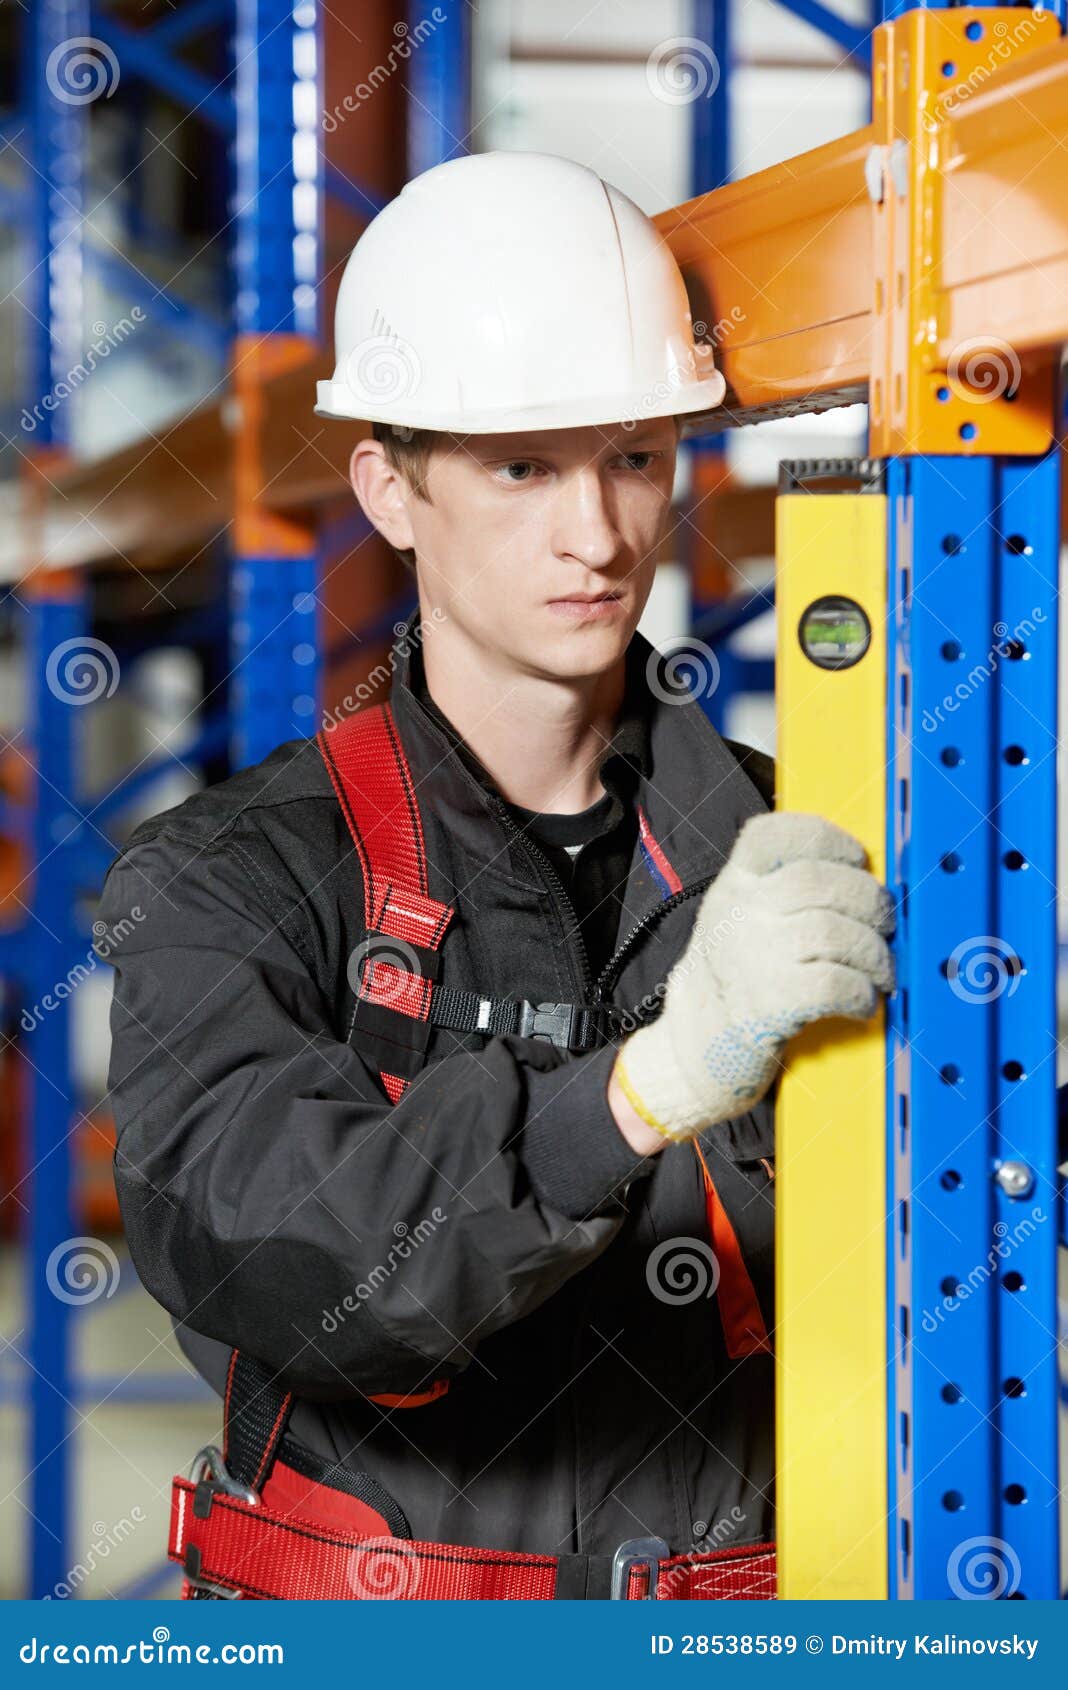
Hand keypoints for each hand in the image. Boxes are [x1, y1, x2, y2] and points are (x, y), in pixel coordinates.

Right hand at [612, 811, 894, 1143]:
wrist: (696, 1046)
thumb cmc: (736, 978)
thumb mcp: (743, 917)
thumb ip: (785, 890)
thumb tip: (867, 882)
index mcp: (734, 885)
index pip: (772, 834)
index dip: (826, 838)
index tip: (857, 860)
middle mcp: (737, 913)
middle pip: (818, 882)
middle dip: (870, 901)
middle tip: (885, 925)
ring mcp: (750, 958)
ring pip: (835, 933)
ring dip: (875, 954)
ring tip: (881, 971)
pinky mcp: (767, 1005)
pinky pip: (835, 984)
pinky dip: (861, 993)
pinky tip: (861, 1001)